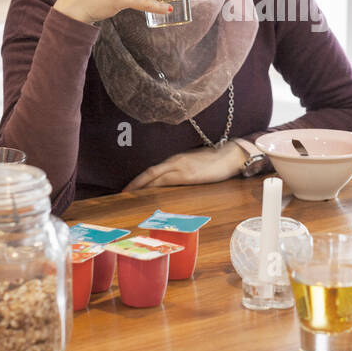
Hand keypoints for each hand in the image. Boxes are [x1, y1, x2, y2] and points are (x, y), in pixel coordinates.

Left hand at [123, 142, 245, 191]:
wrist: (230, 155)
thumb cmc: (215, 160)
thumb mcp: (195, 164)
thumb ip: (183, 169)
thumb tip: (174, 179)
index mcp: (176, 159)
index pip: (152, 170)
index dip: (139, 180)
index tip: (128, 188)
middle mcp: (175, 162)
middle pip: (149, 173)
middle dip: (135, 184)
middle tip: (121, 194)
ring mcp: (181, 168)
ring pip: (154, 176)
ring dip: (140, 186)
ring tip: (128, 195)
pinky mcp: (188, 175)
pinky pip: (166, 181)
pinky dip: (154, 186)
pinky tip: (148, 192)